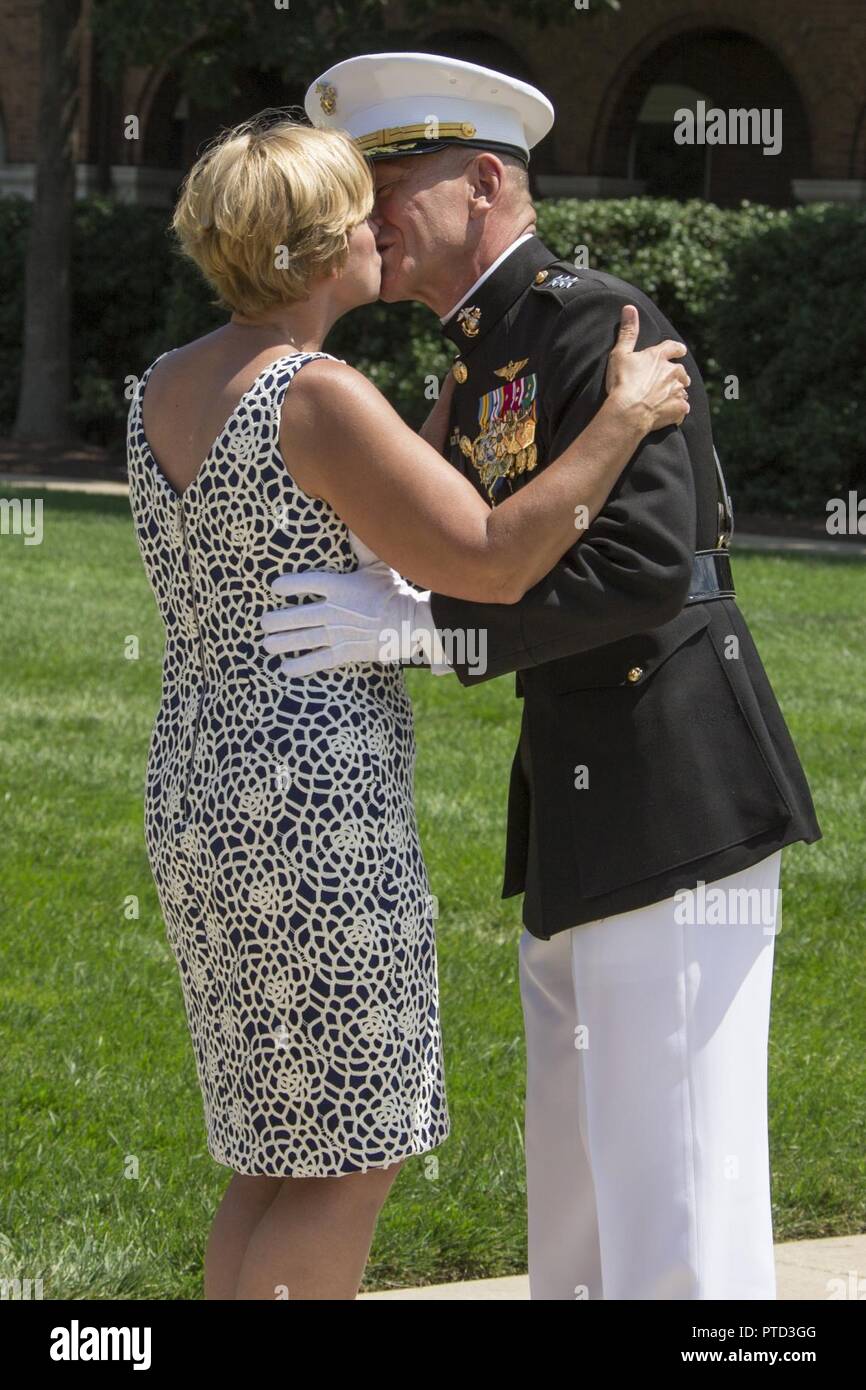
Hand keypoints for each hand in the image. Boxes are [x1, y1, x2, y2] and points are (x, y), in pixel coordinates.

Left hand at [260, 531, 441, 676]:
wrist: (412, 621)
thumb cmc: (393, 591)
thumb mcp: (377, 565)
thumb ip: (361, 546)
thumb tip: (354, 521)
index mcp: (340, 586)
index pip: (308, 583)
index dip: (289, 585)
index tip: (274, 587)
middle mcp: (336, 610)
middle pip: (299, 615)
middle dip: (278, 620)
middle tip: (263, 622)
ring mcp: (340, 633)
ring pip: (305, 638)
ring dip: (283, 642)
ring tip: (267, 644)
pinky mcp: (348, 651)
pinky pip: (320, 660)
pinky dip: (302, 666)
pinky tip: (285, 668)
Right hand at [605, 305, 689, 433]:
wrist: (629, 412)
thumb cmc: (622, 382)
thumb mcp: (620, 354)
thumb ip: (627, 332)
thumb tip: (629, 307)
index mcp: (659, 357)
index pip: (674, 348)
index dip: (677, 349)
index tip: (681, 351)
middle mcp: (673, 372)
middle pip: (681, 371)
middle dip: (677, 375)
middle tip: (671, 381)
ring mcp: (677, 391)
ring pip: (682, 390)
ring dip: (677, 393)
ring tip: (668, 399)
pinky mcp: (679, 409)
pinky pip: (682, 410)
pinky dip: (678, 411)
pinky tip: (671, 415)